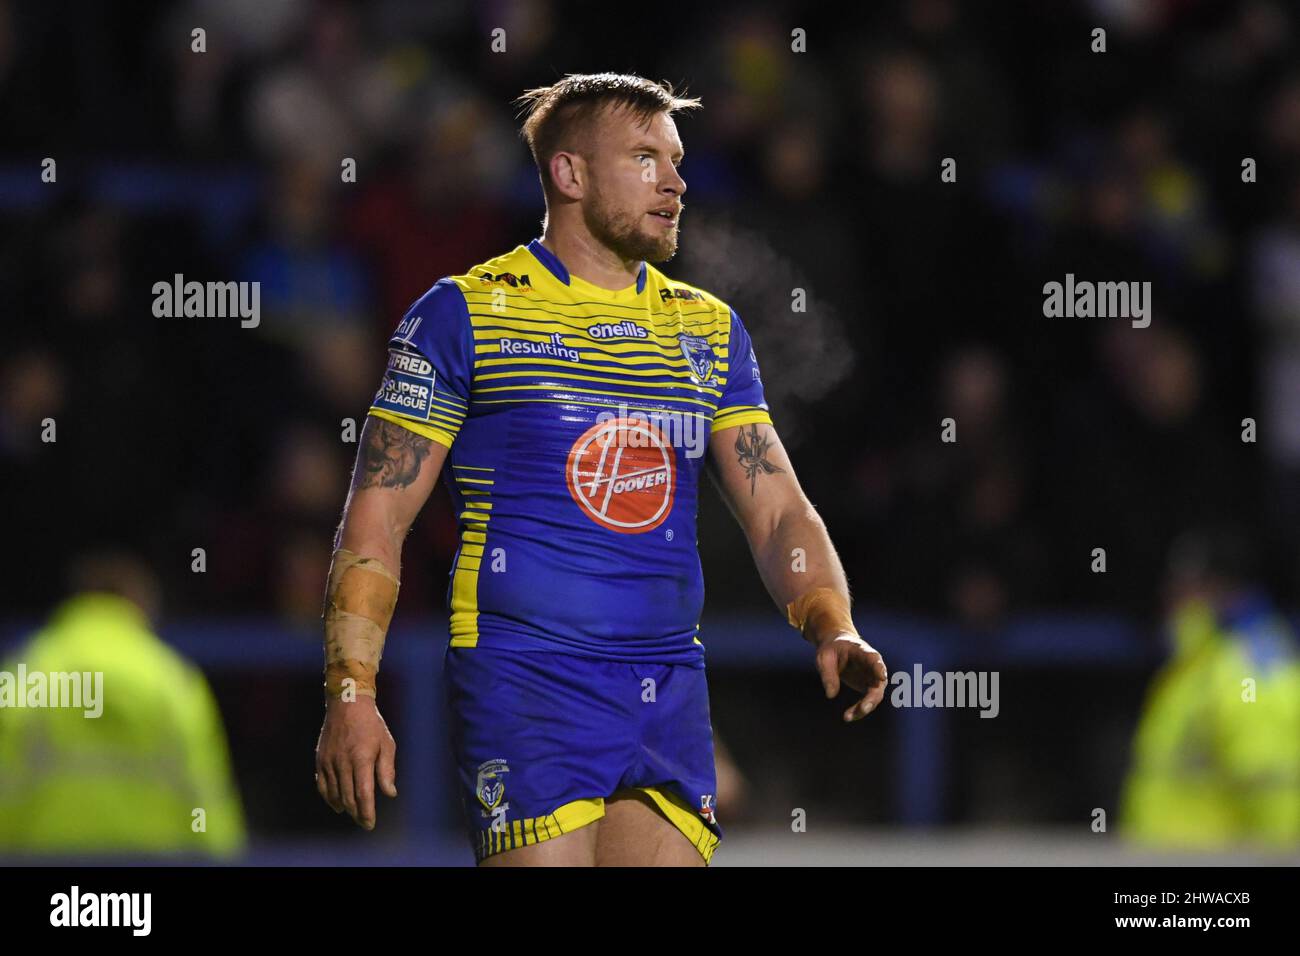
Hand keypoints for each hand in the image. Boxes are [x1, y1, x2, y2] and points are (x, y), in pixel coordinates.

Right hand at [315, 695, 396, 828]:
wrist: (347, 705)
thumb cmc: (371, 725)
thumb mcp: (387, 744)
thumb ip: (387, 770)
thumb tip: (390, 794)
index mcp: (361, 758)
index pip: (363, 794)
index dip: (367, 812)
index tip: (370, 824)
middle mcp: (343, 762)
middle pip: (348, 797)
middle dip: (357, 814)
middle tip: (364, 822)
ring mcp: (329, 761)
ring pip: (334, 794)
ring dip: (344, 807)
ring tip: (354, 814)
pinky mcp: (320, 759)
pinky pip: (322, 785)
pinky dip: (329, 798)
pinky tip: (337, 804)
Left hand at [814, 633, 888, 722]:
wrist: (837, 647)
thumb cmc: (831, 650)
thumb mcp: (824, 657)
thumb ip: (827, 674)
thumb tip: (831, 695)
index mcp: (862, 651)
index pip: (873, 658)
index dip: (878, 667)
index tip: (882, 676)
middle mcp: (872, 665)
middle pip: (878, 683)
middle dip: (872, 697)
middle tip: (863, 708)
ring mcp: (872, 677)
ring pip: (875, 696)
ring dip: (864, 708)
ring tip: (847, 717)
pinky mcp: (868, 687)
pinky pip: (868, 701)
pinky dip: (859, 710)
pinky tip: (848, 717)